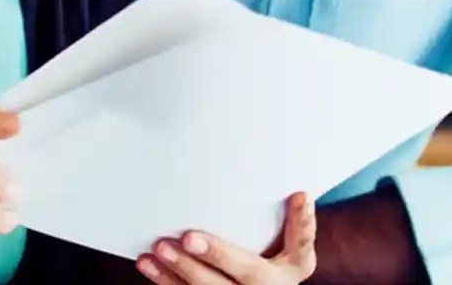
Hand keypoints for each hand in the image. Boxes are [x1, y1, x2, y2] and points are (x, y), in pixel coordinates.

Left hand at [138, 192, 316, 284]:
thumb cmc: (271, 252)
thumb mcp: (286, 238)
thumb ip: (285, 215)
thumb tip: (289, 176)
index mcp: (295, 265)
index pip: (303, 241)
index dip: (303, 220)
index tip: (299, 194)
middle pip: (247, 272)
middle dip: (218, 255)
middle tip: (189, 237)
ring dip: (182, 270)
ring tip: (159, 248)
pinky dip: (165, 280)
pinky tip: (148, 263)